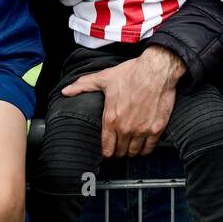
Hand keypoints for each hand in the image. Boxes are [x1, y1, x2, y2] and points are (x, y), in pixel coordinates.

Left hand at [61, 47, 183, 156]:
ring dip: (132, 151)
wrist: (157, 70)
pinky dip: (146, 148)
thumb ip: (83, 85)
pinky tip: (144, 145)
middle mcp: (125, 128)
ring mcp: (142, 130)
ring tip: (131, 147)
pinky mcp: (157, 128)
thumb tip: (65, 91)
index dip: (106, 151)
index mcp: (111, 119)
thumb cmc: (131, 73)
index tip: (108, 150)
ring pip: (134, 152)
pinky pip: (149, 147)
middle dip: (119, 151)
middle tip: (120, 147)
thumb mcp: (104, 78)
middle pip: (120, 151)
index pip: (106, 147)